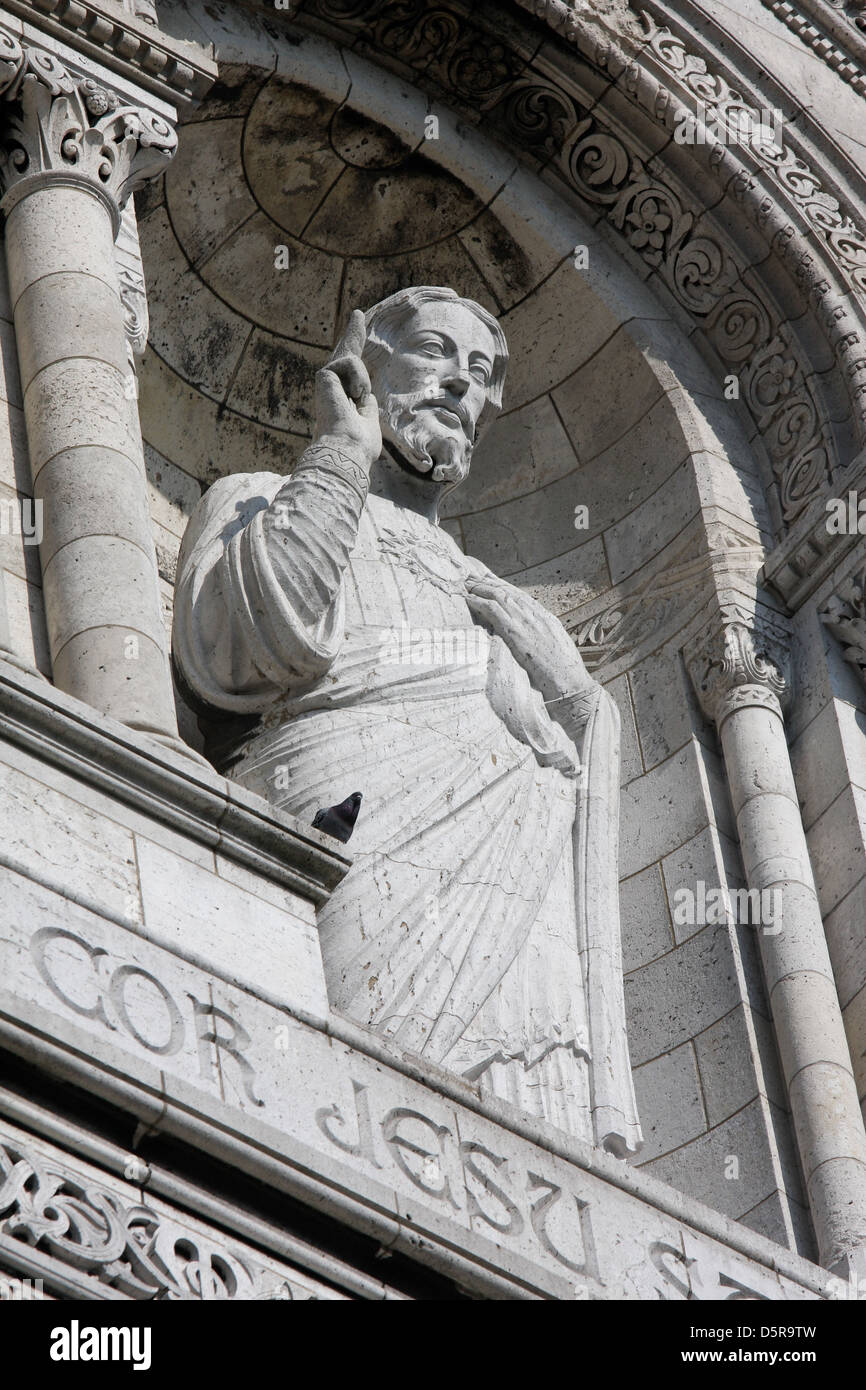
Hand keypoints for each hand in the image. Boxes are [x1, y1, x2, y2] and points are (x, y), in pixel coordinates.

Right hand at [315, 309, 381, 470]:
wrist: (347, 448)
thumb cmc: (359, 443)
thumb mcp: (368, 421)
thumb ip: (366, 407)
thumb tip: (368, 396)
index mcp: (343, 399)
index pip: (351, 373)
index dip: (355, 355)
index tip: (357, 338)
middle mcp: (333, 388)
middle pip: (345, 354)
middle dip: (353, 333)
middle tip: (358, 313)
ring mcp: (327, 381)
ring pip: (352, 358)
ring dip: (362, 380)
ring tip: (357, 399)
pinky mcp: (324, 374)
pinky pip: (351, 362)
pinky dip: (358, 378)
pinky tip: (353, 394)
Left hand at [465, 574, 592, 702]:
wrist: (569, 682)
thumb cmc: (564, 673)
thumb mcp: (556, 649)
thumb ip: (543, 639)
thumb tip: (532, 640)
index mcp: (546, 618)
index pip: (521, 596)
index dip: (503, 586)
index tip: (491, 580)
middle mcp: (536, 615)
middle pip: (508, 591)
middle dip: (489, 582)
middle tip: (473, 576)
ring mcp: (526, 622)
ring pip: (499, 596)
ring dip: (481, 588)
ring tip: (467, 584)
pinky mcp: (516, 632)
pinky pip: (493, 610)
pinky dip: (479, 602)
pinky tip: (469, 598)